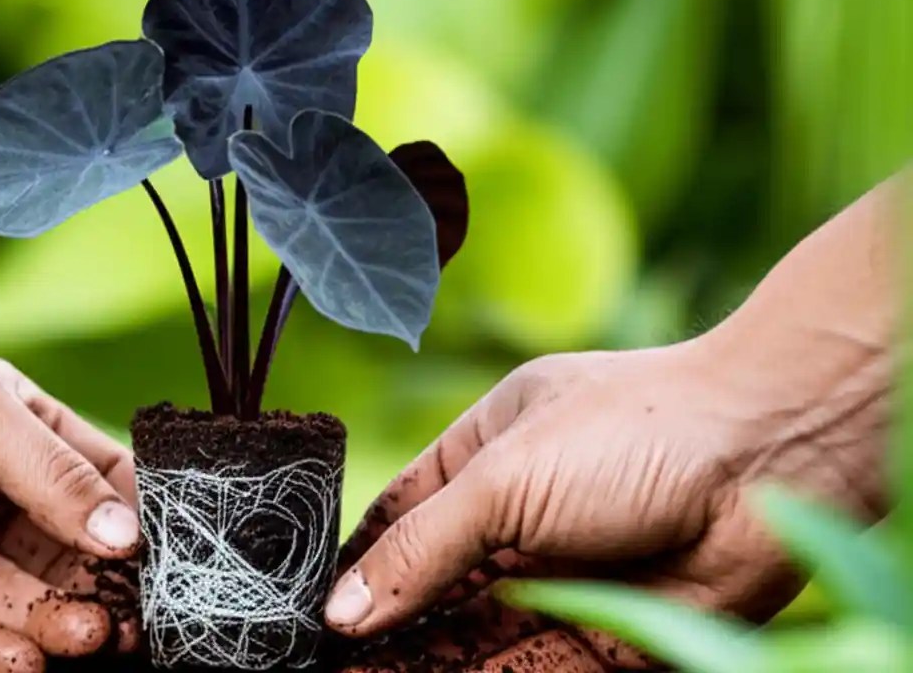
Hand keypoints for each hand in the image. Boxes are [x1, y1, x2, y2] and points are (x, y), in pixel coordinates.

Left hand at [0, 292, 140, 672]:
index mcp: (15, 435)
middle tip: (132, 622)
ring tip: (87, 637)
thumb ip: (53, 474)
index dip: (138, 524)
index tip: (177, 562)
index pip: (99, 486)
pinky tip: (23, 662)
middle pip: (62, 557)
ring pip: (11, 603)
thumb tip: (128, 537)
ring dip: (53, 625)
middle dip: (99, 590)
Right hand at [325, 339, 888, 667]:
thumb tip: (341, 612)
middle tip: (329, 666)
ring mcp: (558, 579)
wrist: (773, 459)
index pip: (399, 518)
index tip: (308, 612)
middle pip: (429, 588)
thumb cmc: (633, 432)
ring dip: (421, 663)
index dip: (354, 564)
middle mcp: (517, 518)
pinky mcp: (602, 638)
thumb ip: (419, 550)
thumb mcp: (503, 478)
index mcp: (484, 454)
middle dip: (382, 629)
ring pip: (471, 639)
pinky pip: (525, 670)